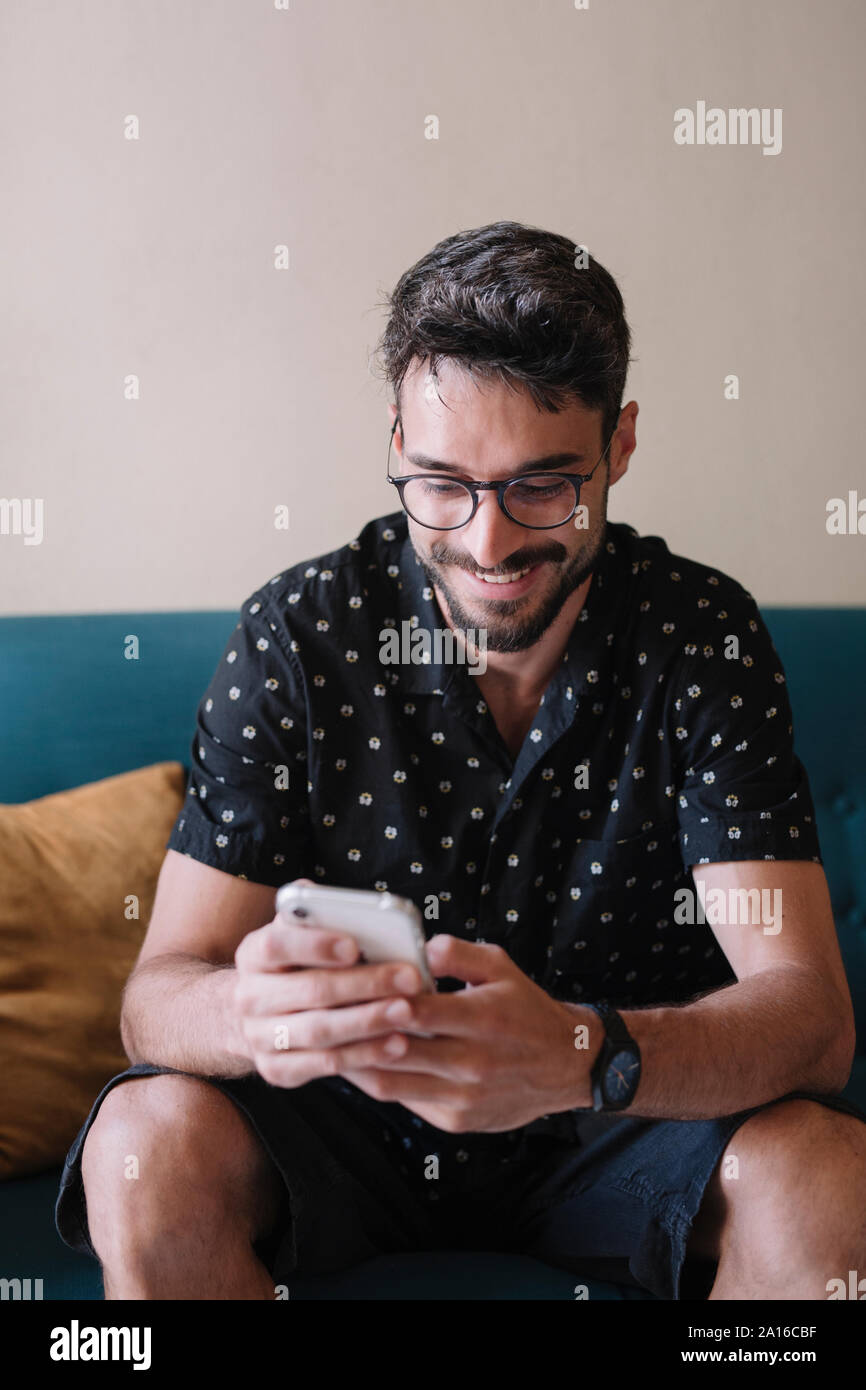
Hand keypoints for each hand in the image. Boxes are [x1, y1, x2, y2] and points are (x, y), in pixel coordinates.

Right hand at [232, 881, 425, 1086]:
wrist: (254, 1015)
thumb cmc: (292, 964)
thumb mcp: (294, 934)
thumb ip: (313, 915)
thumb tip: (327, 894)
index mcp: (254, 954)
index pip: (277, 945)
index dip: (316, 945)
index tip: (355, 946)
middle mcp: (249, 997)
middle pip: (310, 991)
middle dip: (365, 984)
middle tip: (410, 978)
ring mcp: (259, 1037)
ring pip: (319, 1031)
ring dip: (368, 1022)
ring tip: (407, 1012)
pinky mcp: (276, 1070)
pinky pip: (324, 1064)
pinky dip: (363, 1055)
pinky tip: (396, 1044)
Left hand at [336, 935, 599, 1131]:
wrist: (565, 1066)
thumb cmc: (526, 1010)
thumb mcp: (501, 966)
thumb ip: (458, 953)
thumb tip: (417, 947)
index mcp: (484, 1018)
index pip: (417, 1010)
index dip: (378, 999)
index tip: (346, 984)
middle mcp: (473, 1061)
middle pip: (396, 1049)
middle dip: (355, 1031)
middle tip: (319, 1013)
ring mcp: (462, 1096)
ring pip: (391, 1082)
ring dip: (355, 1062)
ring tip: (327, 1040)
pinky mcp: (455, 1120)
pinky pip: (404, 1100)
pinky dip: (377, 1081)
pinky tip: (358, 1062)